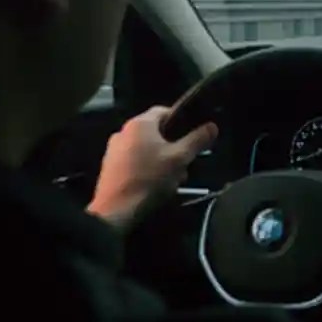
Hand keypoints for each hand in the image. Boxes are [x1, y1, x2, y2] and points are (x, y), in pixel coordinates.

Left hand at [87, 106, 217, 233]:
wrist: (116, 210)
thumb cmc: (149, 178)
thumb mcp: (179, 159)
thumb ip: (197, 140)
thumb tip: (212, 126)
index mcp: (140, 123)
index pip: (164, 111)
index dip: (181, 120)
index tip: (192, 136)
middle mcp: (123, 131)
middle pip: (155, 132)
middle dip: (173, 147)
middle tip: (184, 164)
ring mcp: (114, 150)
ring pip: (145, 149)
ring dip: (161, 160)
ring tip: (171, 179)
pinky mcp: (109, 167)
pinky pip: (133, 161)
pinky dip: (146, 168)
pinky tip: (154, 185)